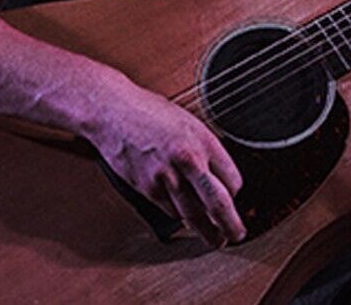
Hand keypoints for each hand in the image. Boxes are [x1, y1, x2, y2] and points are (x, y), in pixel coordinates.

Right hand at [86, 77, 245, 247]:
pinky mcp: (148, 188)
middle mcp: (188, 160)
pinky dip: (180, 217)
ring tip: (215, 239)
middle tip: (237, 234)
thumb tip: (218, 172)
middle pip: (218, 204)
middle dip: (231, 225)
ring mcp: (167, 177)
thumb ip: (204, 147)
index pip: (232, 179)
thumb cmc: (149, 112)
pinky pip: (171, 211)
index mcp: (203, 140)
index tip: (236, 197)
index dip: (236, 192)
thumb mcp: (188, 122)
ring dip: (206, 231)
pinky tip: (185, 218)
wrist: (113, 112)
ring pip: (193, 215)